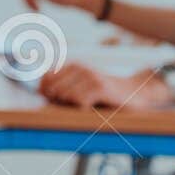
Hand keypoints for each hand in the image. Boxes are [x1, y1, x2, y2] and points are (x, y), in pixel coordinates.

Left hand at [39, 62, 165, 108]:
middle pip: (53, 89)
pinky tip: (92, 107)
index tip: (52, 99)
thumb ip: (62, 86)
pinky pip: (80, 101)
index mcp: (74, 65)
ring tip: (85, 105)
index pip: (46, 78)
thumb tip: (39, 92)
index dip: (45, 91)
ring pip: (66, 96)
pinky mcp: (100, 87)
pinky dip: (83, 108)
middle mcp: (81, 67)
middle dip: (58, 100)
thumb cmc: (105, 94)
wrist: (135, 93)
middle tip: (74, 105)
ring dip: (72, 106)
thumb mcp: (82, 86)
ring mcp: (91, 76)